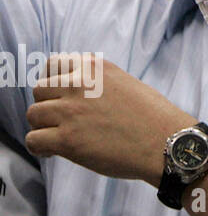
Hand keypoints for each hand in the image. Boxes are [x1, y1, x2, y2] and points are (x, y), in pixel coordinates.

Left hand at [26, 54, 194, 184]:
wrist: (166, 142)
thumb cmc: (151, 116)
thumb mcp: (124, 82)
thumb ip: (96, 81)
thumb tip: (72, 90)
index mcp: (95, 67)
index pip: (53, 64)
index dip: (53, 81)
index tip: (60, 96)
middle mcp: (80, 84)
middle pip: (39, 89)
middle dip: (48, 104)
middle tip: (62, 120)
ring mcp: (71, 111)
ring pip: (33, 114)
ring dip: (43, 126)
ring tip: (58, 137)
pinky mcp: (67, 140)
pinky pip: (33, 140)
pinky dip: (40, 148)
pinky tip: (54, 151)